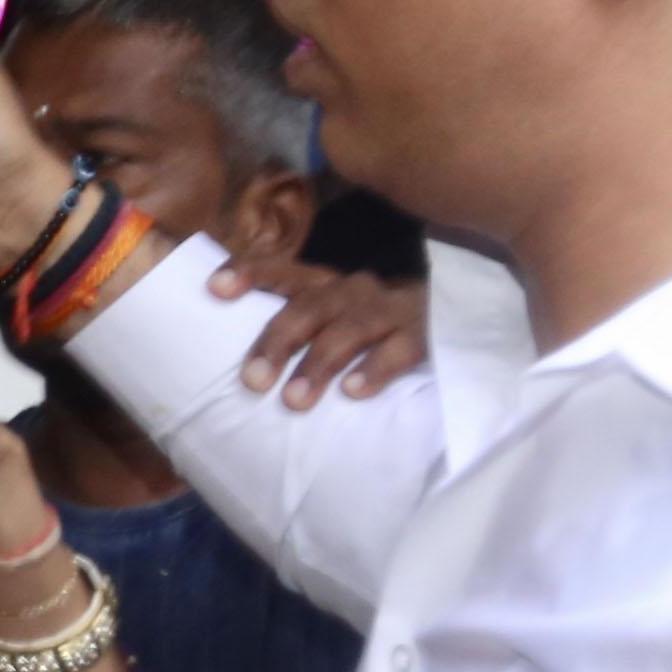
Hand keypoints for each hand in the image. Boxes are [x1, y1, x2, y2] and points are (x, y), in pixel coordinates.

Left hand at [227, 261, 426, 406]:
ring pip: (348, 330)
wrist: (457, 319)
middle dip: (277, 342)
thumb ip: (296, 333)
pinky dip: (374, 370)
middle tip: (252, 381)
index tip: (214, 288)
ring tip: (292, 400)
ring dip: (317, 364)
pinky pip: (398, 351)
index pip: (281, 271)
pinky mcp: (424, 335)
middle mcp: (353, 292)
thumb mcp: (333, 321)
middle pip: (308, 308)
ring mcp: (390, 310)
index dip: (249, 273)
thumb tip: (243, 374)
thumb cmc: (374, 330)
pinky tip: (353, 392)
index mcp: (325, 285)